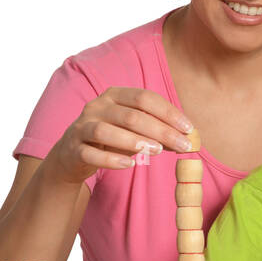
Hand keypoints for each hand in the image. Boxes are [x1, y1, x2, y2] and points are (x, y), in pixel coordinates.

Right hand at [46, 86, 195, 184]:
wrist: (72, 156)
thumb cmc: (112, 139)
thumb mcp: (135, 131)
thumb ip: (158, 132)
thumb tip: (188, 139)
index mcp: (114, 95)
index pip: (145, 98)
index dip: (169, 113)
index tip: (189, 129)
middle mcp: (96, 107)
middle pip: (131, 115)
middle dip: (160, 130)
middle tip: (182, 145)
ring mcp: (81, 127)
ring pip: (106, 131)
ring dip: (134, 141)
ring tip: (157, 151)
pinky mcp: (72, 149)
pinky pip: (90, 154)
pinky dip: (111, 159)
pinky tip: (129, 164)